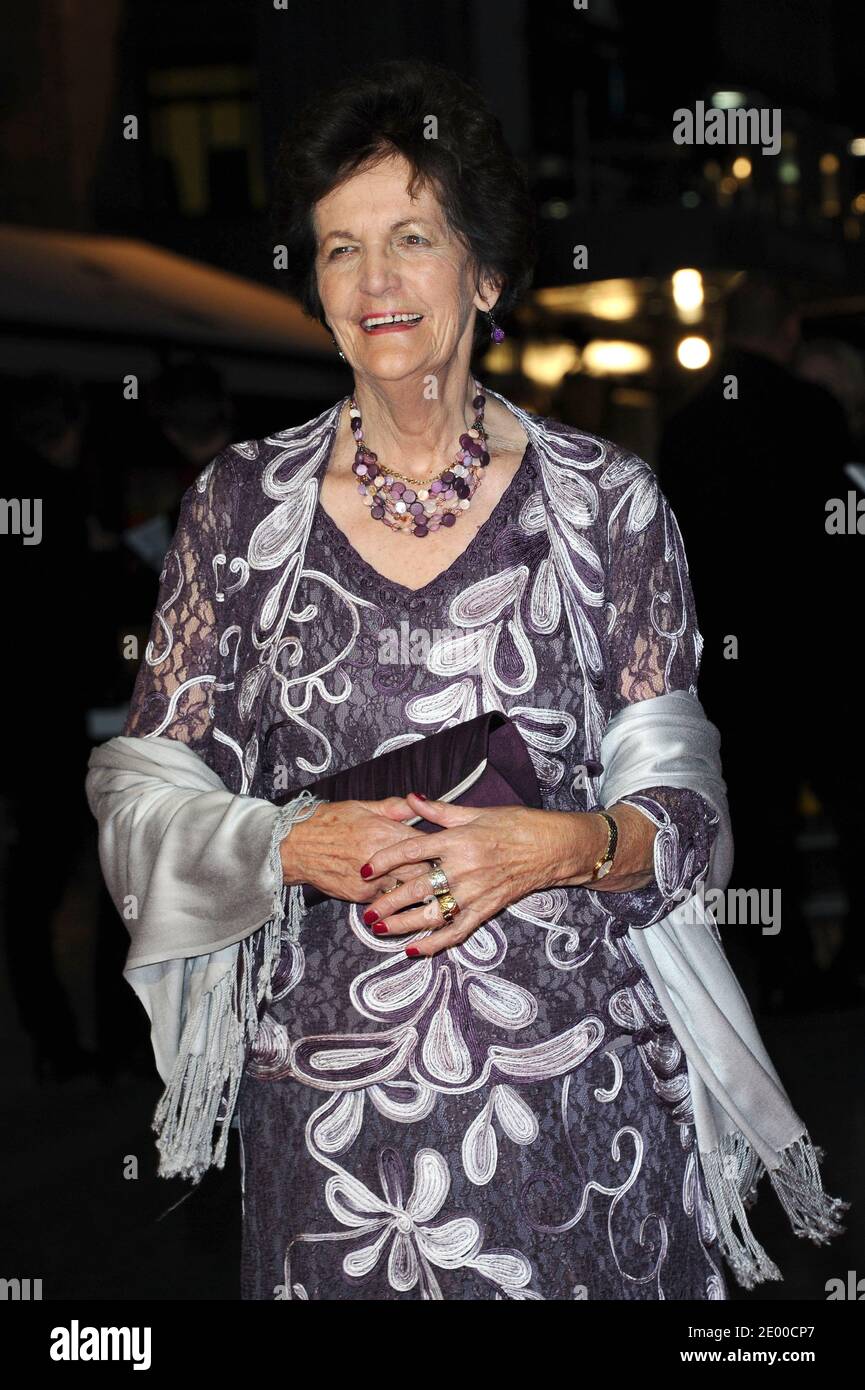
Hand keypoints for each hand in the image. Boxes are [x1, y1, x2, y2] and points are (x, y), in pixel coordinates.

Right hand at [280, 796, 439, 901]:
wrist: (294, 846)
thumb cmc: (327, 822)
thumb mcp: (362, 806)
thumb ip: (394, 807)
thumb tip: (419, 801)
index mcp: (384, 832)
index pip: (425, 844)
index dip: (436, 847)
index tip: (442, 848)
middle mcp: (380, 859)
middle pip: (423, 871)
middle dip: (433, 871)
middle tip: (441, 870)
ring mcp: (371, 881)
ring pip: (408, 890)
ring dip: (417, 887)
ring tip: (427, 885)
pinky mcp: (361, 896)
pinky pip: (388, 899)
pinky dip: (396, 897)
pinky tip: (401, 893)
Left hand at [356, 792, 606, 956]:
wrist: (552, 848)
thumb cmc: (515, 825)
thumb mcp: (476, 813)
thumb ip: (439, 811)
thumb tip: (411, 799)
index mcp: (458, 840)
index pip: (411, 851)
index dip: (384, 860)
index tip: (363, 869)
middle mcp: (463, 868)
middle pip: (415, 887)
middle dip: (386, 901)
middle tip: (365, 910)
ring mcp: (475, 892)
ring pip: (432, 914)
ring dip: (403, 924)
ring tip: (379, 930)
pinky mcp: (486, 910)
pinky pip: (456, 932)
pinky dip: (434, 944)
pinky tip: (413, 949)